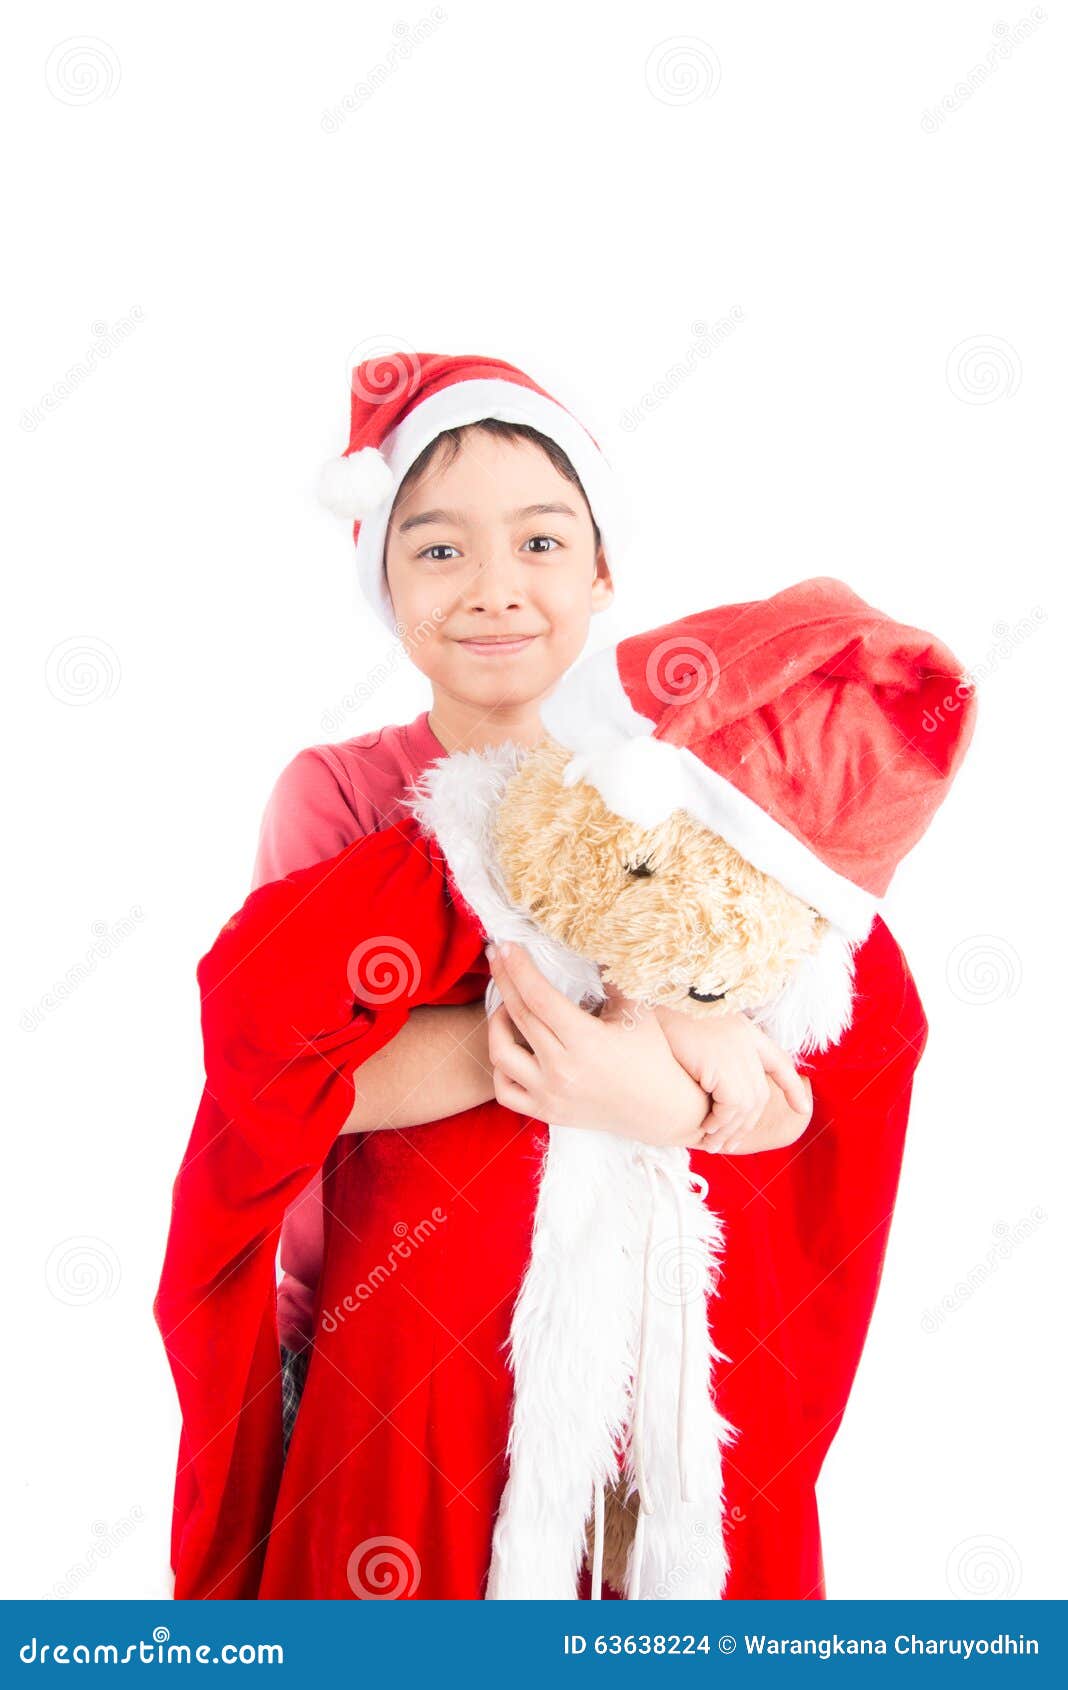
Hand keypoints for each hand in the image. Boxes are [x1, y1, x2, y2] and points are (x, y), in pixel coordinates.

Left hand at [485, 943, 710, 1149]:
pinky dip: (500, 1068)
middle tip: (497, 956)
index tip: (505, 946)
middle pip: (520, 1016)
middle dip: (503, 979)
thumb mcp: (637, 1011)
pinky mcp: (547, 1112)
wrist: (661, 1111)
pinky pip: (504, 1091)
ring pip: (501, 1054)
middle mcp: (563, 1069)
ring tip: (506, 1005)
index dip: (519, 968)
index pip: (540, 997)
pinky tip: (510, 1047)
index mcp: (587, 1041)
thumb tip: (588, 944)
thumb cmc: (651, 1055)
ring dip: (497, 1023)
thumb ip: (611, 979)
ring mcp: (551, 1095)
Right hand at [652, 1002, 811, 1154]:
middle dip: (747, 1124)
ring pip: (747, 1105)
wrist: (645, 1006)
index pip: (779, 1061)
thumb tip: (712, 1082)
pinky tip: (706, 1129)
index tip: (803, 1108)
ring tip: (713, 1144)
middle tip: (728, 1144)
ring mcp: (737, 1051)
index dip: (791, 1086)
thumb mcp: (695, 1032)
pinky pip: (731, 1106)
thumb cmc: (661, 1020)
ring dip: (730, 1130)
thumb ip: (712, 1051)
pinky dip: (720, 1122)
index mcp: (743, 1029)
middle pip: (760, 1093)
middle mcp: (746, 1039)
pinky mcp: (723, 1064)